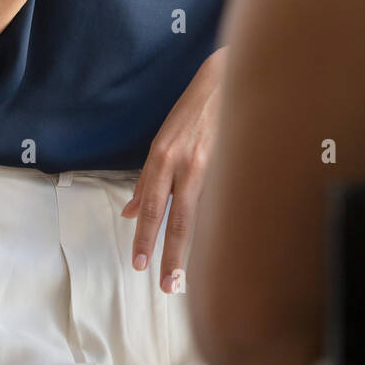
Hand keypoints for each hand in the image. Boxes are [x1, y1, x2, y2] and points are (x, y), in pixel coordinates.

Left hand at [121, 48, 227, 291]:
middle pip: (176, 218)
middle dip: (170, 254)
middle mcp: (185, 163)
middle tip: (166, 286)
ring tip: (188, 277)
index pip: (153, 206)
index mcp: (164, 156)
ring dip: (193, 248)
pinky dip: (217, 226)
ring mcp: (212, 165)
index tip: (141, 265)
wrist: (226, 79)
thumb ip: (148, 178)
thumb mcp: (162, 140)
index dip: (146, 237)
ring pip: (201, 214)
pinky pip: (222, 201)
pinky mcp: (233, 164)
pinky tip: (219, 247)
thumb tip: (131, 212)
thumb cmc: (191, 111)